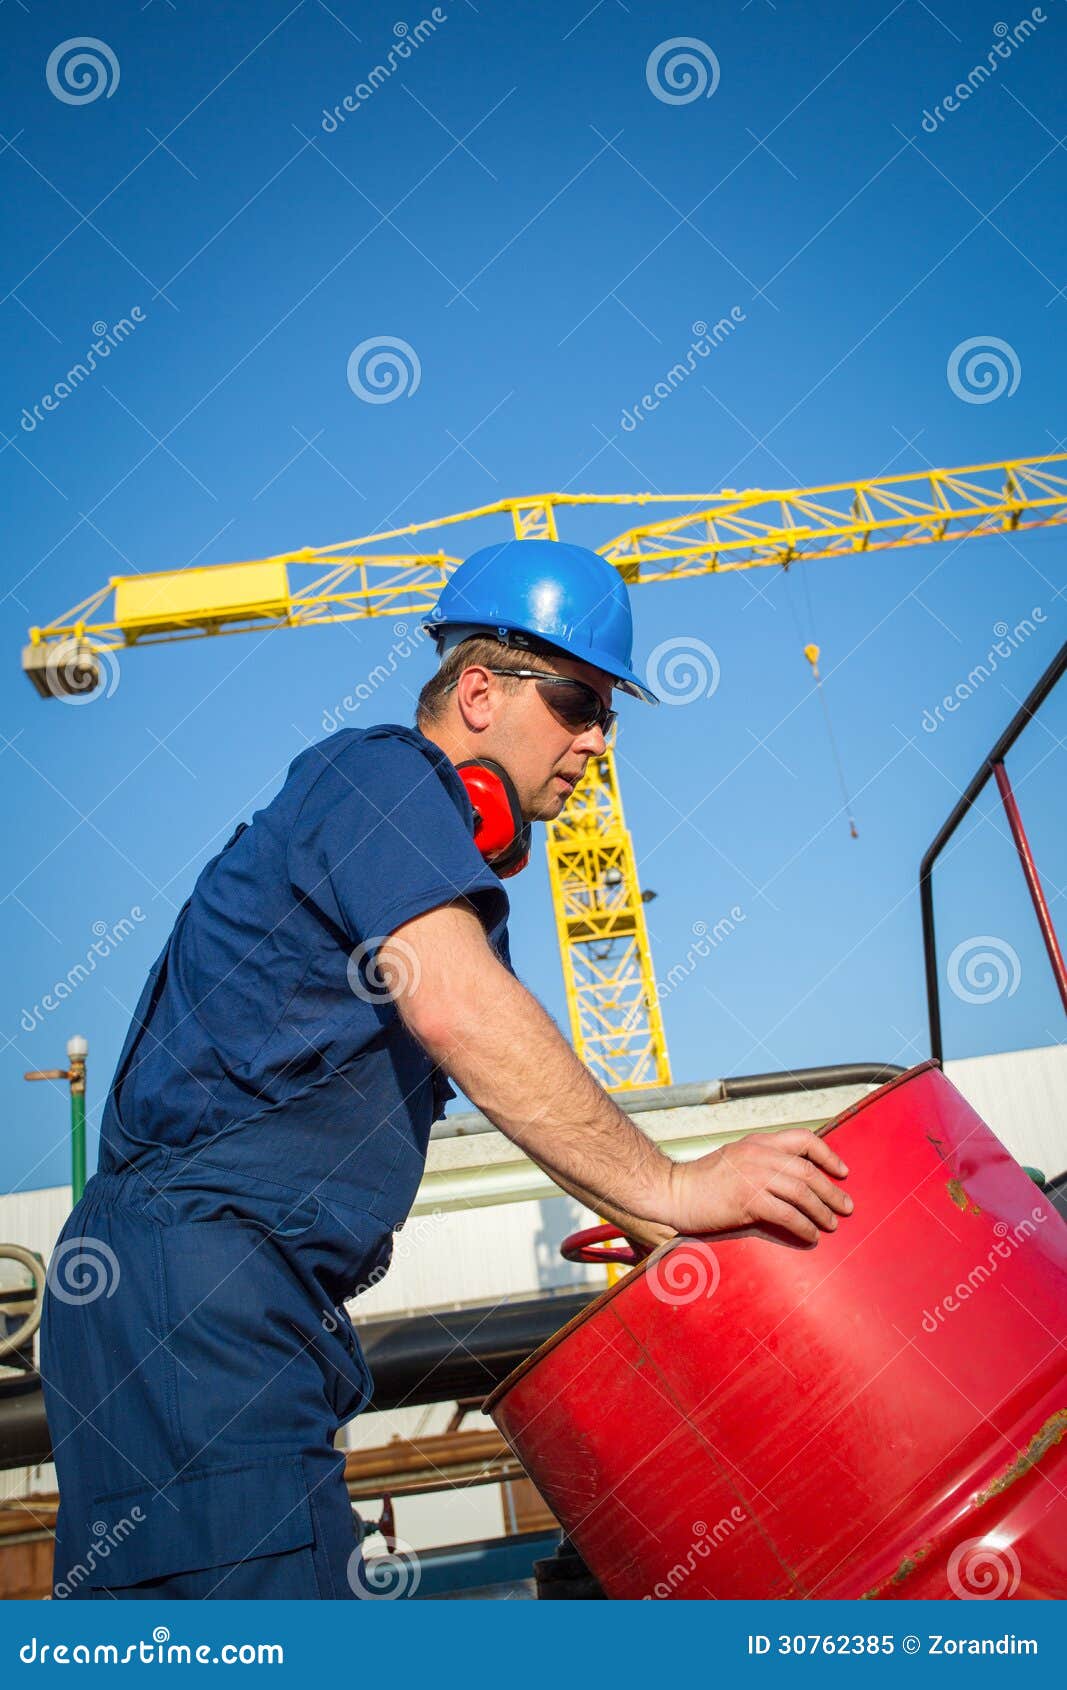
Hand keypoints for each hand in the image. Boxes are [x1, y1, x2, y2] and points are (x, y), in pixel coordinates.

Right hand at [668, 1129, 851, 1244]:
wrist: (672, 1191)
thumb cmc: (702, 1180)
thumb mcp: (735, 1158)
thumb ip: (761, 1161)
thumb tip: (791, 1177)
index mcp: (757, 1142)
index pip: (803, 1138)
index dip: (827, 1154)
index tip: (842, 1171)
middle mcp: (759, 1155)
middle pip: (808, 1170)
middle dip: (832, 1191)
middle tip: (846, 1207)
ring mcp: (754, 1177)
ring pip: (802, 1192)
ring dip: (822, 1210)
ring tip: (831, 1225)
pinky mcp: (748, 1201)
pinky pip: (787, 1214)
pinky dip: (804, 1226)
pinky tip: (810, 1236)